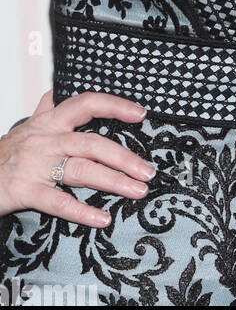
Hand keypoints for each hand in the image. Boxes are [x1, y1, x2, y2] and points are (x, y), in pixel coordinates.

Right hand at [0, 89, 156, 226]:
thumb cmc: (1, 155)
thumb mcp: (24, 127)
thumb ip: (43, 110)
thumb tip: (54, 92)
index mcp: (48, 122)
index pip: (86, 103)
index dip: (115, 105)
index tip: (140, 113)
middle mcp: (45, 140)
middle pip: (92, 143)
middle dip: (125, 157)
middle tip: (148, 170)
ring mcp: (35, 166)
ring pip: (82, 170)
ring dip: (114, 181)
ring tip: (137, 191)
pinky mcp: (25, 191)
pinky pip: (58, 202)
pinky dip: (82, 211)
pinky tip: (102, 218)